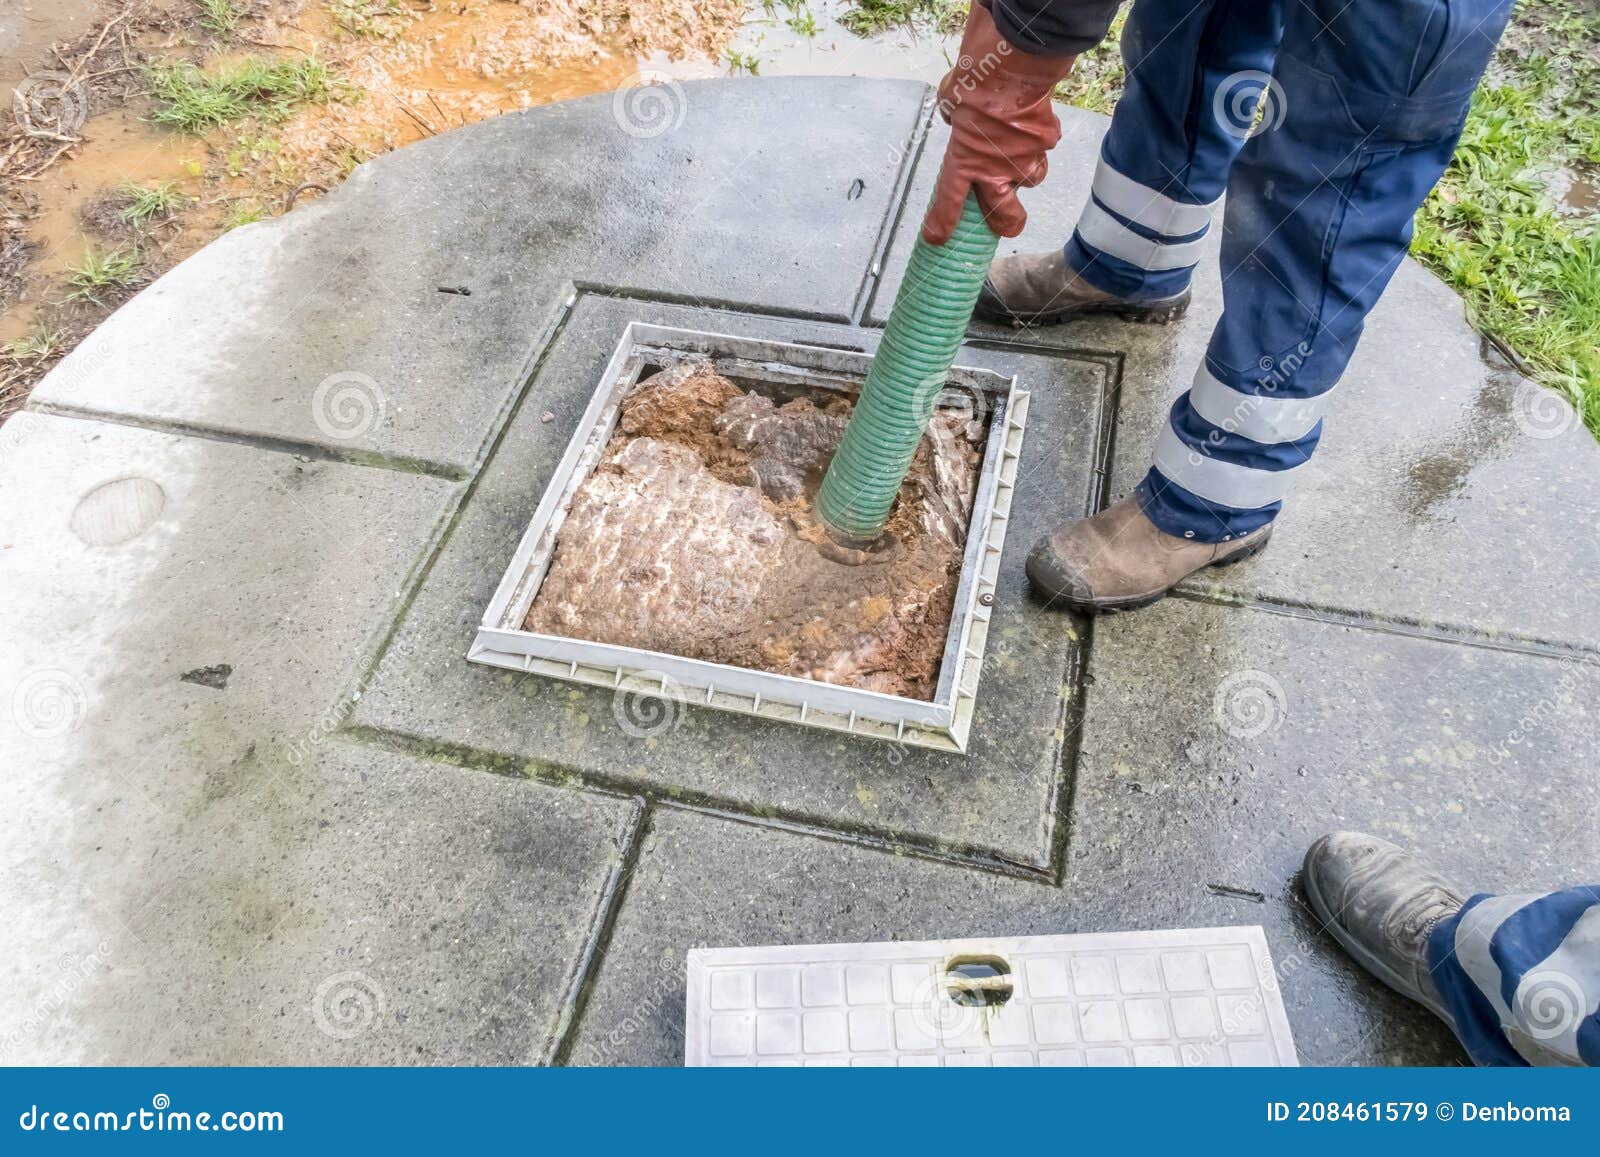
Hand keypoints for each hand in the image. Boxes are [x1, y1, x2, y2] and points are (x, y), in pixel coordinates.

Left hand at [923, 2, 1076, 244]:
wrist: (1010, 66)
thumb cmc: (973, 82)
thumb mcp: (950, 102)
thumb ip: (954, 118)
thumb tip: (959, 115)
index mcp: (963, 161)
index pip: (948, 202)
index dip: (942, 225)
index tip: (936, 240)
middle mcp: (995, 169)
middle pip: (1005, 215)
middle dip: (1008, 225)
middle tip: (1008, 226)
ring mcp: (1024, 158)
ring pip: (1032, 179)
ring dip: (1026, 174)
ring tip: (1021, 160)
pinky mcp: (1046, 141)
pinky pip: (1045, 146)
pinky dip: (1040, 138)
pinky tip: (1035, 124)